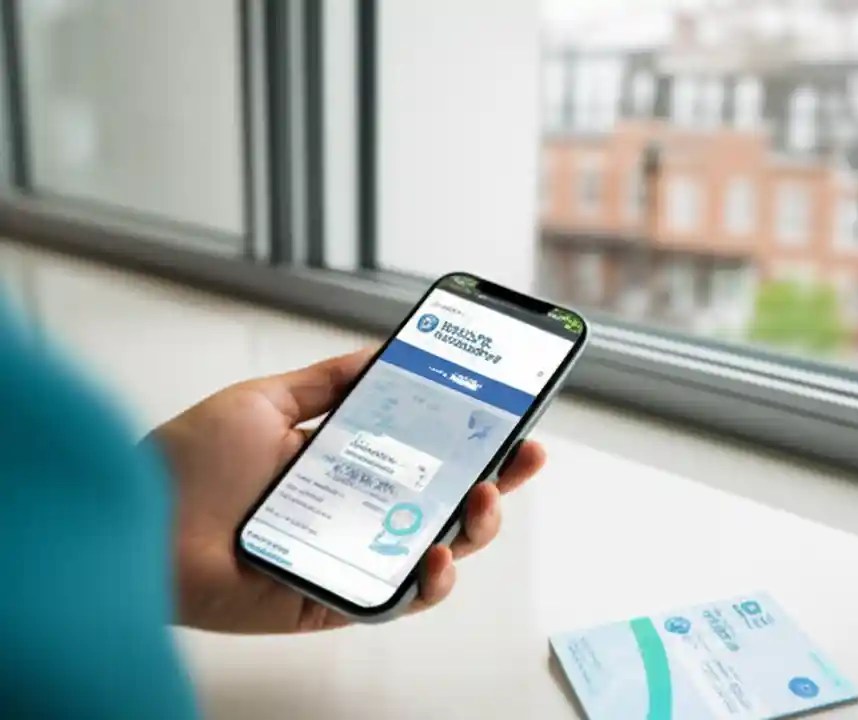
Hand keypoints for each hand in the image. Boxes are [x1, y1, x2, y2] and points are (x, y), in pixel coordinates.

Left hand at [148, 348, 545, 633]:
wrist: (132, 525)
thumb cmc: (185, 466)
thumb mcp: (265, 401)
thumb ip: (329, 381)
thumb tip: (384, 351)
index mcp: (344, 466)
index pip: (426, 451)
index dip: (474, 436)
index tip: (513, 414)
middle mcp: (355, 513)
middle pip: (446, 500)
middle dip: (498, 478)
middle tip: (525, 454)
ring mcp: (351, 557)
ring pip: (438, 551)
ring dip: (477, 526)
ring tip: (485, 498)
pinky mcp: (336, 601)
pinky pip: (399, 598)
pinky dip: (430, 582)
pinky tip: (440, 556)